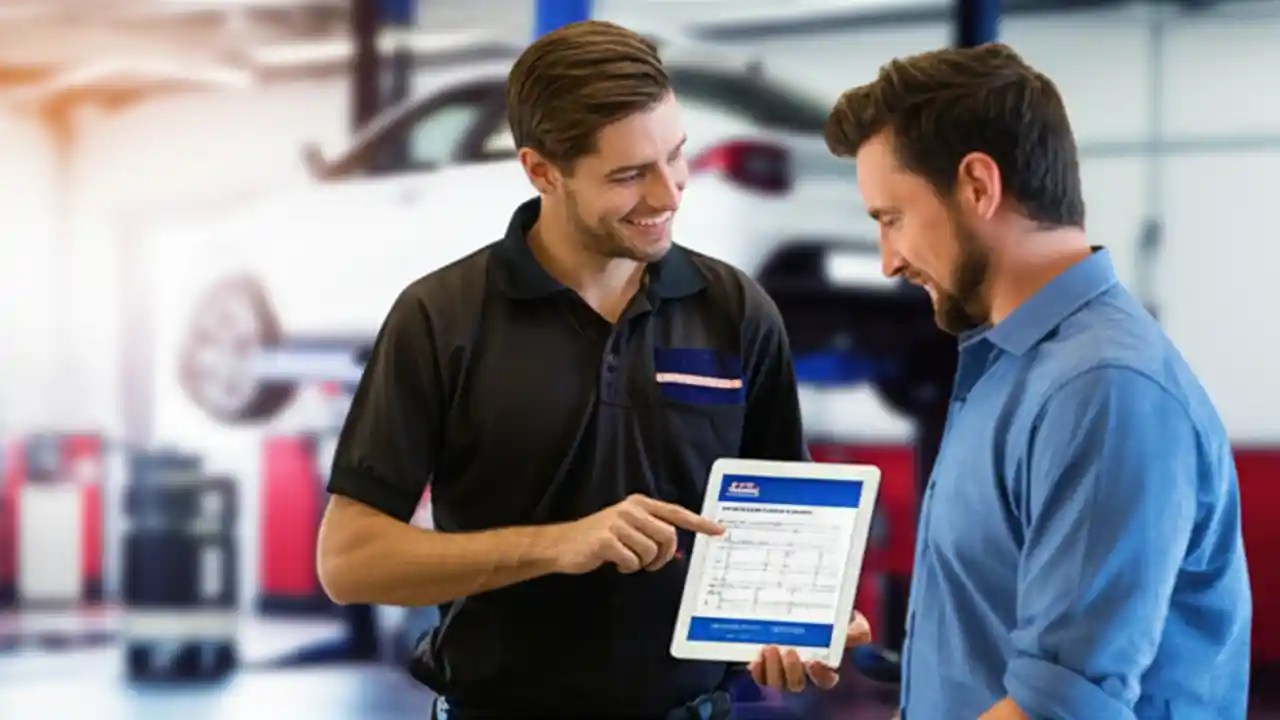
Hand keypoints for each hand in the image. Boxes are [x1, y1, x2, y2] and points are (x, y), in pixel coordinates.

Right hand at [548, 494, 723, 574]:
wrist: (562, 544)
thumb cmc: (598, 539)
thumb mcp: (627, 530)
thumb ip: (651, 535)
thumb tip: (676, 553)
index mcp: (638, 504)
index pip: (675, 512)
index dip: (699, 522)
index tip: (718, 530)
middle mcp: (630, 509)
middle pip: (668, 536)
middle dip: (662, 556)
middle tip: (649, 563)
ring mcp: (618, 523)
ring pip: (651, 551)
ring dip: (642, 563)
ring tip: (626, 560)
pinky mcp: (606, 540)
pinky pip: (632, 561)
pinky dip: (627, 567)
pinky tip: (615, 563)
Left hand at [748, 610, 872, 691]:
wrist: (804, 604)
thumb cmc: (831, 616)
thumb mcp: (848, 620)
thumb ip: (855, 631)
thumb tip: (850, 636)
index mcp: (825, 667)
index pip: (825, 680)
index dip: (819, 675)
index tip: (814, 661)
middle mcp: (802, 673)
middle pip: (796, 684)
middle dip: (792, 670)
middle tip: (789, 650)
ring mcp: (782, 670)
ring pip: (776, 682)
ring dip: (772, 669)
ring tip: (769, 647)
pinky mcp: (765, 664)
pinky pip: (760, 676)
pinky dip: (757, 669)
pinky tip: (757, 655)